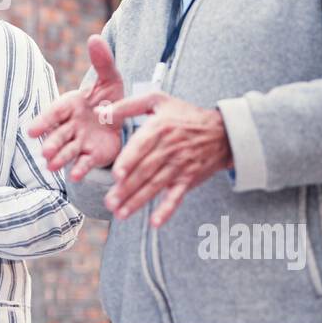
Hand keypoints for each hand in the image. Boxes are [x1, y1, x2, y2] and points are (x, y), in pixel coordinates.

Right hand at [27, 35, 125, 181]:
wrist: (121, 118)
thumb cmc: (109, 96)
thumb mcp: (110, 77)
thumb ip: (102, 61)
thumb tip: (94, 37)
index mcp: (71, 105)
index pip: (54, 113)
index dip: (44, 121)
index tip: (32, 130)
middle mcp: (72, 125)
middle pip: (59, 135)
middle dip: (52, 143)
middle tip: (45, 152)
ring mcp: (81, 141)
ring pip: (68, 150)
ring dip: (59, 158)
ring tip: (52, 166)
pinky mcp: (94, 154)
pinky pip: (85, 162)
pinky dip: (79, 169)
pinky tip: (75, 176)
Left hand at [102, 91, 232, 226]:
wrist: (223, 132)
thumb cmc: (186, 115)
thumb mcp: (157, 101)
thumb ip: (126, 106)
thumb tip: (98, 112)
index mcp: (159, 128)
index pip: (142, 147)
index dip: (129, 162)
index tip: (117, 175)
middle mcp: (169, 148)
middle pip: (145, 171)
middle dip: (126, 189)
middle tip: (110, 202)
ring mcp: (180, 166)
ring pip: (156, 185)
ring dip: (138, 201)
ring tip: (121, 214)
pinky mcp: (188, 179)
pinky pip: (177, 196)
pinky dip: (167, 210)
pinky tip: (155, 222)